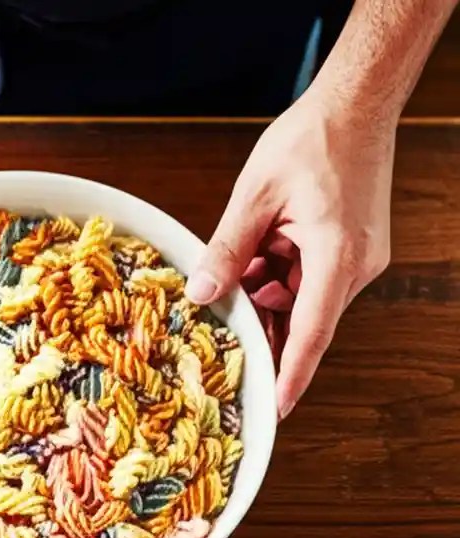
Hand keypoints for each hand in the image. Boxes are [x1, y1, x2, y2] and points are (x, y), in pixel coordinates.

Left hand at [187, 93, 392, 419]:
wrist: (356, 104)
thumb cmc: (310, 142)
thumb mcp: (254, 197)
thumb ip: (228, 249)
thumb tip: (202, 293)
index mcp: (337, 256)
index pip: (310, 333)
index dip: (289, 375)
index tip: (274, 410)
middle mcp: (356, 266)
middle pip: (301, 319)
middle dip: (260, 324)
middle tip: (219, 329)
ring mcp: (357, 259)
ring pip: (300, 298)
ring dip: (265, 292)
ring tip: (241, 261)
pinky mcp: (350, 249)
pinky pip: (308, 278)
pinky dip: (278, 274)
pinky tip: (259, 249)